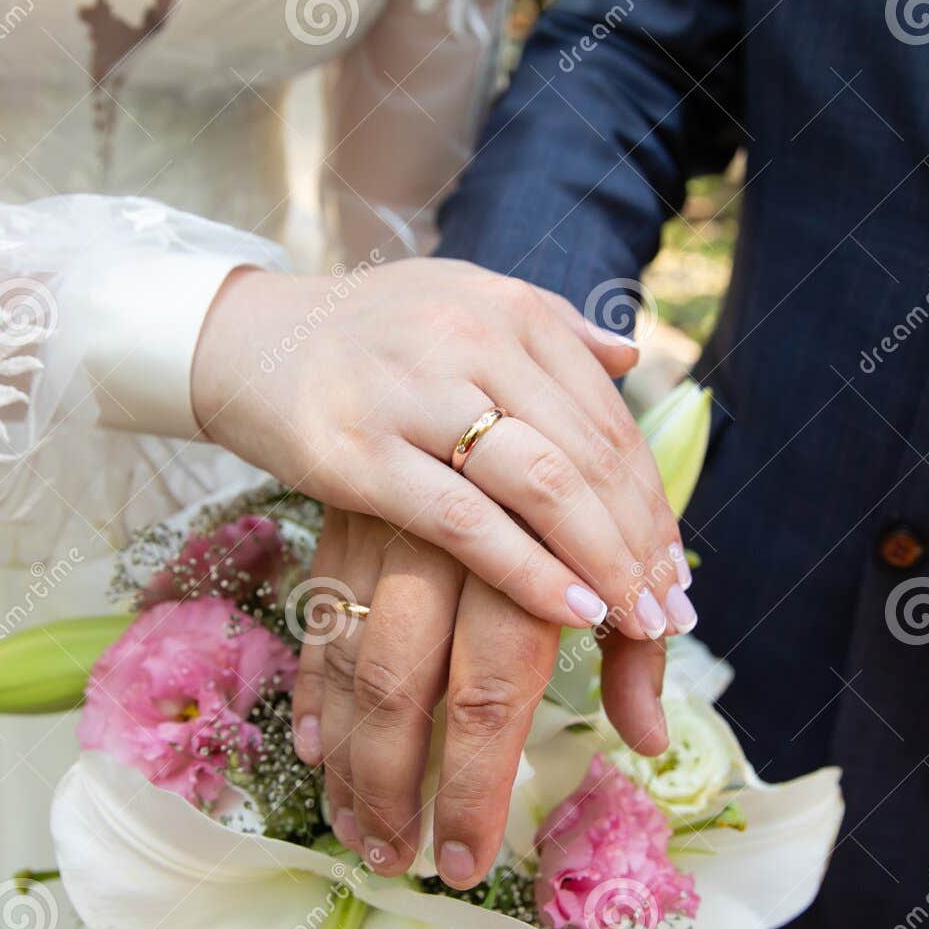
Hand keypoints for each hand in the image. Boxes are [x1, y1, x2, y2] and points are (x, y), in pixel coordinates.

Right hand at [190, 259, 696, 640]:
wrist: (248, 336)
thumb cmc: (370, 334)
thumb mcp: (464, 303)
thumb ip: (551, 331)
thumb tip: (631, 359)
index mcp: (513, 312)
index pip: (609, 420)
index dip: (653, 502)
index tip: (679, 571)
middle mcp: (475, 342)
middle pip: (590, 457)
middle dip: (641, 545)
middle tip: (672, 612)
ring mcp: (416, 396)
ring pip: (544, 487)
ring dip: (604, 563)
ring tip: (638, 624)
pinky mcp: (359, 453)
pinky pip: (465, 522)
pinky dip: (529, 571)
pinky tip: (571, 612)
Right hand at [291, 510, 669, 887]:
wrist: (477, 352)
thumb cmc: (577, 473)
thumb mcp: (621, 547)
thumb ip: (636, 644)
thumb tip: (650, 740)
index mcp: (527, 553)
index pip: (493, 689)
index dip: (478, 782)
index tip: (474, 854)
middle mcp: (447, 545)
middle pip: (411, 687)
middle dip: (411, 788)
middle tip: (419, 865)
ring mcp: (385, 534)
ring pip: (357, 663)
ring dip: (357, 761)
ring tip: (367, 838)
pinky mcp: (344, 527)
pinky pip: (319, 622)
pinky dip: (313, 692)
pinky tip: (316, 754)